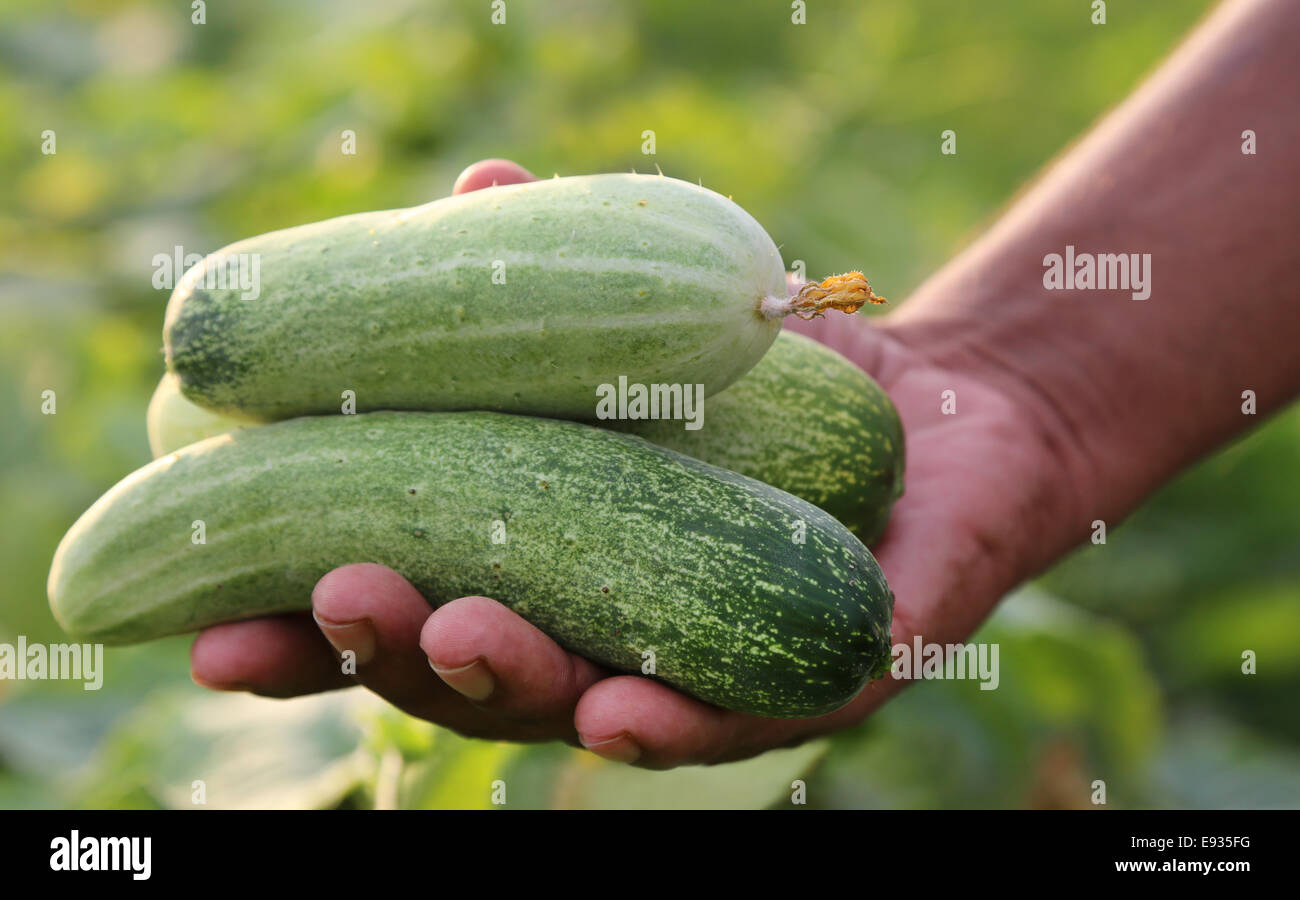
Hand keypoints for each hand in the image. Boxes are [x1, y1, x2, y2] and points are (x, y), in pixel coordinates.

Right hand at [189, 159, 1087, 767]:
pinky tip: (616, 715)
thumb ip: (558, 279)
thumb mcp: (657, 320)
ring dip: (508, 679)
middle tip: (332, 597)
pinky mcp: (808, 675)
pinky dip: (672, 717)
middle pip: (477, 672)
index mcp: (544, 565)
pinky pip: (736, 712)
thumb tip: (480, 184)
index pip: (409, 611)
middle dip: (394, 649)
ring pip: (585, 700)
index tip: (205, 625)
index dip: (305, 630)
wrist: (956, 415)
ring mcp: (703, 669)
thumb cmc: (779, 385)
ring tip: (455, 631)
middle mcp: (607, 636)